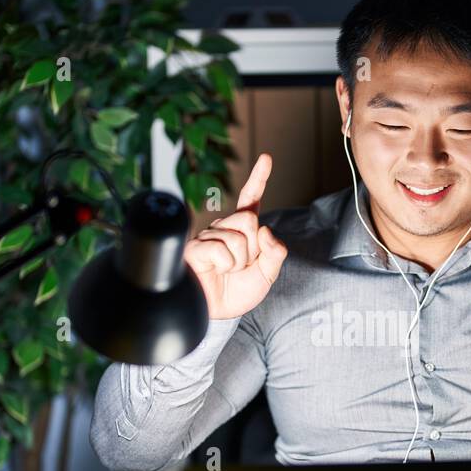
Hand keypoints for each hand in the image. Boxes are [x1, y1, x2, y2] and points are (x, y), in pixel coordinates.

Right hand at [184, 153, 287, 319]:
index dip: (259, 178)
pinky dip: (226, 265)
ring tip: (227, 271)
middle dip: (253, 248)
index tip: (266, 158)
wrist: (216, 312)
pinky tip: (216, 270)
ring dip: (240, 261)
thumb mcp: (267, 274)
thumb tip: (267, 230)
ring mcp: (209, 236)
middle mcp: (224, 228)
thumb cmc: (237, 291)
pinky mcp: (196, 247)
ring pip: (238, 237)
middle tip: (242, 265)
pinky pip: (222, 249)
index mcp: (242, 230)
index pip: (251, 200)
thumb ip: (274, 252)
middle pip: (249, 220)